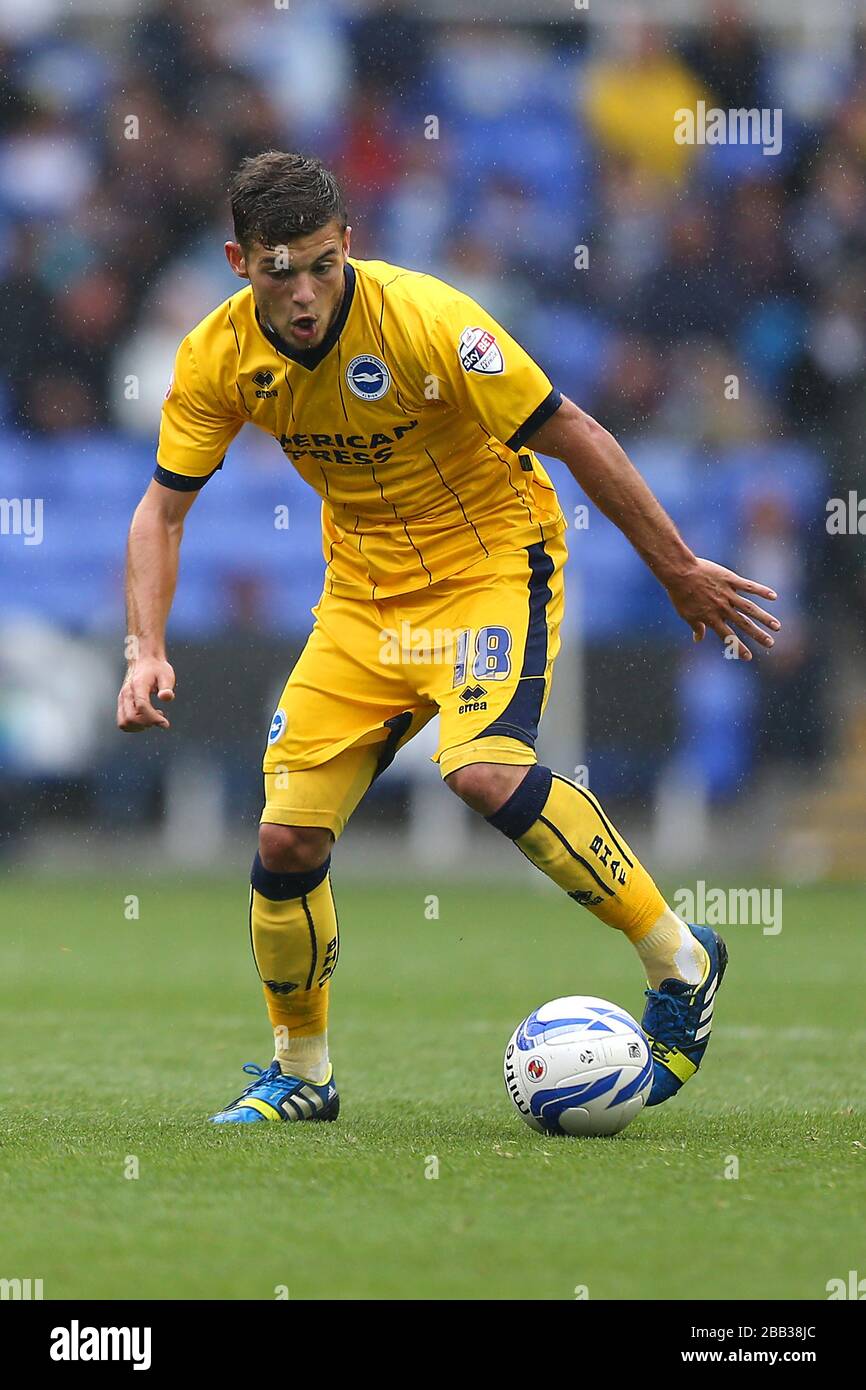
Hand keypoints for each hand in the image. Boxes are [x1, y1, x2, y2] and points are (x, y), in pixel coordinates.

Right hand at [117, 656, 175, 730]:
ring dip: (139, 726)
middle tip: (160, 719)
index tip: (165, 723)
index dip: (154, 718)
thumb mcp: (166, 674)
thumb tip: (166, 697)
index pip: (142, 707)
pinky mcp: (122, 704)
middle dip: (147, 723)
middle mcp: (127, 693)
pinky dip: (134, 726)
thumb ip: (166, 687)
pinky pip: (123, 722)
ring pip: (124, 723)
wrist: (145, 662)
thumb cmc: (157, 669)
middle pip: (131, 718)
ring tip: (152, 719)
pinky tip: (146, 719)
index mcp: (138, 685)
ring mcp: (122, 699)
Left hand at [664, 557, 779, 660]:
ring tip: (777, 626)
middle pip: (743, 624)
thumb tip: (698, 640)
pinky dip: (761, 591)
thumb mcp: (686, 614)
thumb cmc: (681, 594)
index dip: (738, 648)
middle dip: (758, 635)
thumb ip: (696, 627)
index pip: (728, 636)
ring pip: (750, 608)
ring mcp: (727, 594)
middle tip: (771, 644)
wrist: (680, 572)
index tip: (749, 657)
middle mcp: (722, 608)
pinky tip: (774, 596)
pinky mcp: (730, 579)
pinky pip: (748, 586)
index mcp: (711, 618)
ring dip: (764, 618)